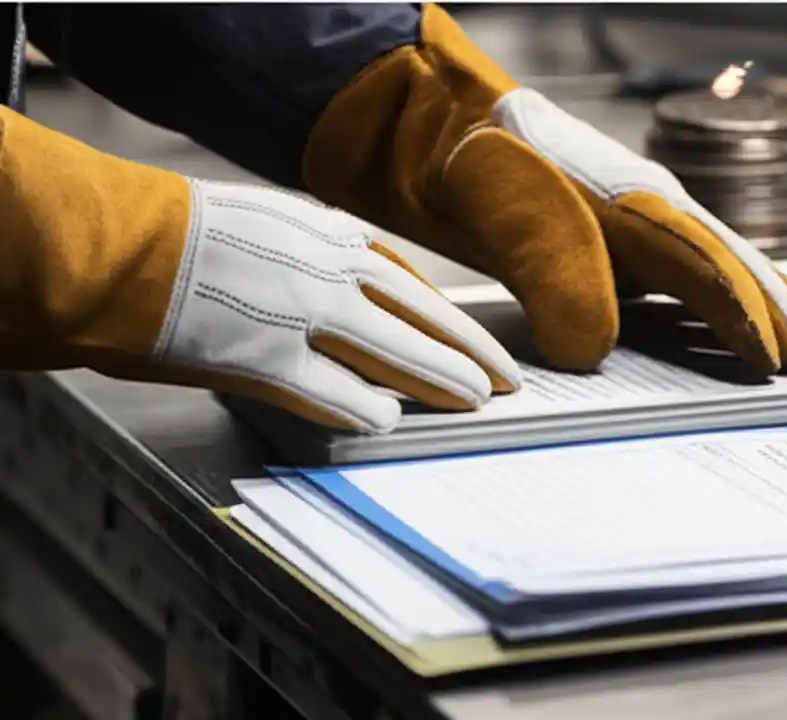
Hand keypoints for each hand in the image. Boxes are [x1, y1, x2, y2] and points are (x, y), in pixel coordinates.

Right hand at [0, 107, 518, 433]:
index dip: (449, 319)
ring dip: (444, 381)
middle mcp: (330, 271)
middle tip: (505, 379)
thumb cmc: (180, 234)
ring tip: (474, 403)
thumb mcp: (266, 222)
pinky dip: (371, 412)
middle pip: (425, 318)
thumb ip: (316, 254)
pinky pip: (343, 396)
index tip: (474, 340)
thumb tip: (354, 288)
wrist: (117, 245)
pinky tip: (389, 422)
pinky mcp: (273, 360)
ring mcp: (307, 316)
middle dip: (471, 352)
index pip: (410, 283)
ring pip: (403, 354)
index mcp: (326, 237)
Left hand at [303, 4, 786, 376]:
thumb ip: (550, 273)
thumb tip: (590, 350)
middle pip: (729, 262)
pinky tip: (706, 326)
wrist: (422, 120)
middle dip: (777, 310)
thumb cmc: (463, 159)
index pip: (706, 266)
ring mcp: (626, 220)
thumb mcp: (499, 211)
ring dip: (755, 305)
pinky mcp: (601, 236)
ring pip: (710, 266)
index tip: (780, 365)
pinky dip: (706, 302)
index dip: (745, 317)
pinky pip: (671, 274)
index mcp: (630, 201)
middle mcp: (644, 208)